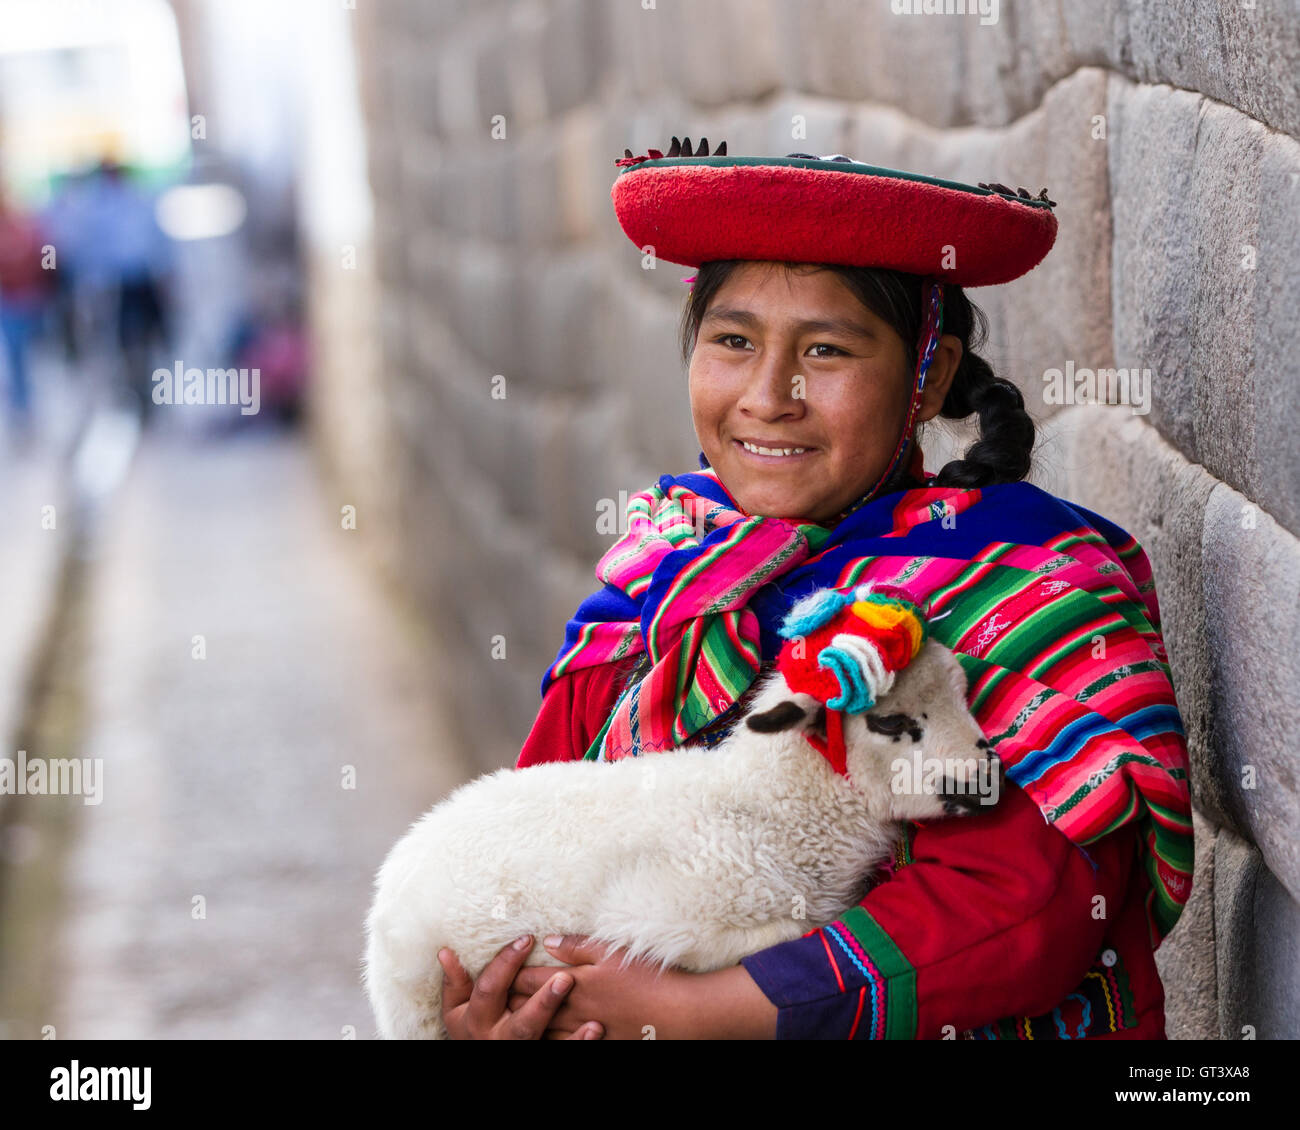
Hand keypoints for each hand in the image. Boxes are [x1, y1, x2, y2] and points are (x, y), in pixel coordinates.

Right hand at [438, 935, 602, 1039]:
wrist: (484, 1052)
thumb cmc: (472, 1028)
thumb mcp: (458, 1008)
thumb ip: (455, 982)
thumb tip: (446, 952)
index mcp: (474, 1020)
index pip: (491, 988)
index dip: (507, 963)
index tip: (527, 939)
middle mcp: (496, 1038)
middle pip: (521, 1022)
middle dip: (543, 1002)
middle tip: (563, 978)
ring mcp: (517, 1050)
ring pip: (540, 1039)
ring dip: (568, 1031)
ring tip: (589, 1016)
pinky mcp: (537, 1056)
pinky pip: (557, 1052)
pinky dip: (578, 1043)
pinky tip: (596, 1028)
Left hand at [508, 934, 778, 1039]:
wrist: (679, 1014)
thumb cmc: (649, 978)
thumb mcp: (614, 953)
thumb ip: (579, 946)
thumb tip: (550, 941)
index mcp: (575, 982)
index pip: (529, 979)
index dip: (509, 973)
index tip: (493, 968)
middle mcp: (572, 1010)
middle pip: (528, 1008)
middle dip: (506, 1002)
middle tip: (486, 997)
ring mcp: (582, 1033)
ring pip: (541, 1033)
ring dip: (522, 1026)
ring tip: (502, 1023)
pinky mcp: (597, 1046)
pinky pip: (563, 1048)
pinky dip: (549, 1043)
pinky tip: (541, 1040)